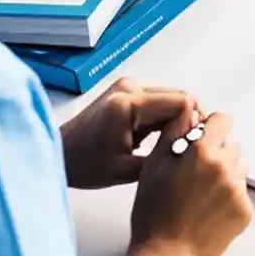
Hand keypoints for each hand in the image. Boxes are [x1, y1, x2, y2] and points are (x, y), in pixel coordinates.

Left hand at [60, 78, 199, 189]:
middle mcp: (129, 86)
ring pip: (172, 96)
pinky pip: (159, 99)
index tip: (192, 145)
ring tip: (171, 144)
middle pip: (180, 95)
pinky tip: (159, 137)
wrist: (59, 155)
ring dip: (177, 118)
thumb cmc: (86, 165)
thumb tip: (195, 145)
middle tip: (185, 147)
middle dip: (187, 120)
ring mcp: (128, 85)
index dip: (193, 123)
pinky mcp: (127, 89)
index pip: (183, 101)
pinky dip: (165, 116)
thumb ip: (165, 155)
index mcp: (128, 103)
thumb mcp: (129, 170)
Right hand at [129, 108, 252, 255]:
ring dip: (225, 173)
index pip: (223, 120)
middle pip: (231, 144)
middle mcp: (226, 168)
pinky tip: (208, 209)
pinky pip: (242, 192)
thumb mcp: (154, 166)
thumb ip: (174, 134)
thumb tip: (188, 114)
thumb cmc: (154, 215)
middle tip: (195, 172)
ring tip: (201, 193)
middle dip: (216, 152)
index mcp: (203, 153)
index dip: (211, 128)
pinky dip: (229, 196)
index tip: (202, 138)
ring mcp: (238, 190)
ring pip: (238, 168)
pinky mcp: (245, 210)